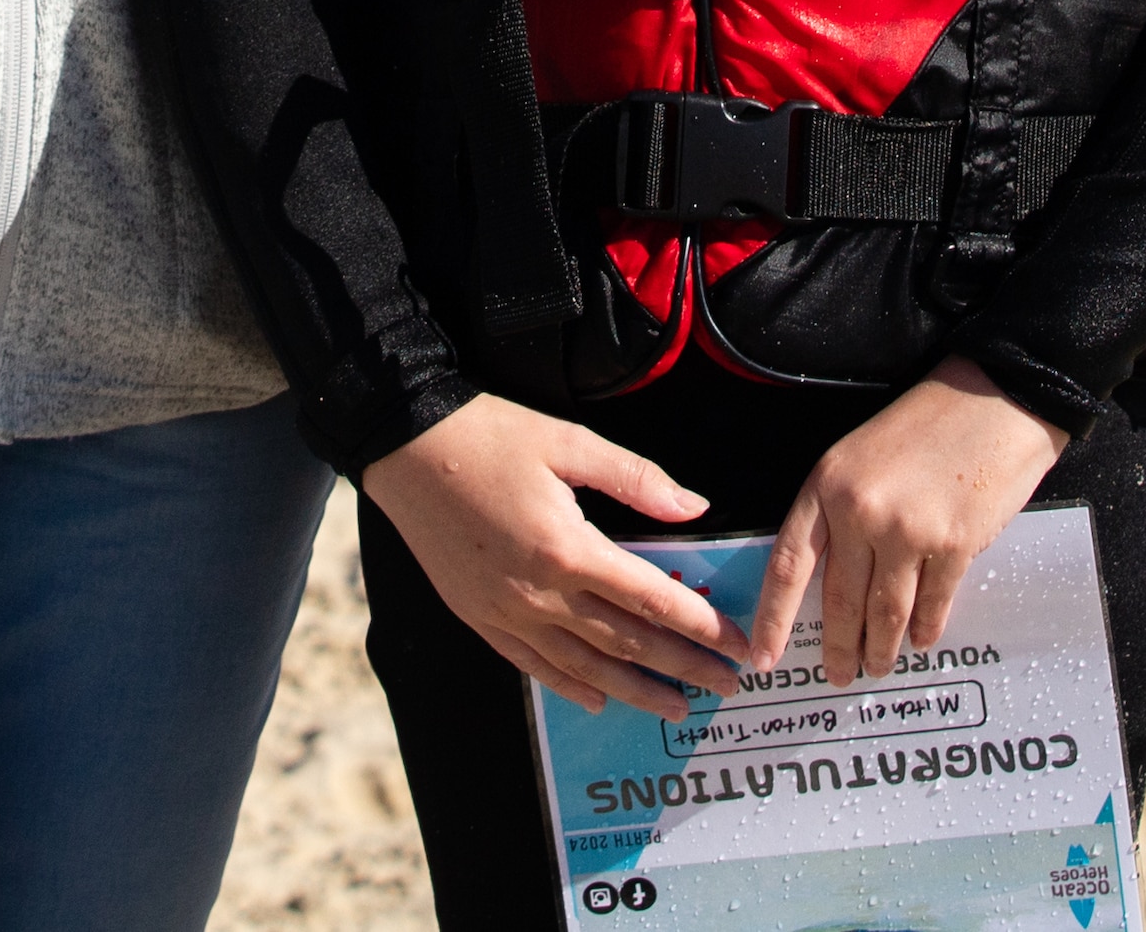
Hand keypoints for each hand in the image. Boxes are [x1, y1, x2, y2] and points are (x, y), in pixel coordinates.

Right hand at [358, 397, 750, 714]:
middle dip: (685, 668)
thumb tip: (693, 505)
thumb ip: (635, 478)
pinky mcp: (478, 616)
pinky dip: (570, 686)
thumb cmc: (487, 437)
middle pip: (629, 643)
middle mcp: (540, 593)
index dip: (704, 627)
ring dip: (636, 691)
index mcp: (569, 549)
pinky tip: (597, 699)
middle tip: (728, 687)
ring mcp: (506, 612)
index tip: (741, 646)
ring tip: (677, 708)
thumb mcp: (568, 442)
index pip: (654, 600)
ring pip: (585, 667)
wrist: (405, 448)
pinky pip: (532, 664)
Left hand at [748, 357, 1070, 684]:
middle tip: (838, 675)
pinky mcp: (953, 544)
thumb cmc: (927, 425)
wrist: (996, 398)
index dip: (773, 619)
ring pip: (884, 612)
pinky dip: (925, 629)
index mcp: (827, 484)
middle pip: (838, 600)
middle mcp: (860, 510)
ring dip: (881, 648)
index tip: (762, 657)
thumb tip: (827, 578)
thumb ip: (839, 512)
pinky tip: (920, 641)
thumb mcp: (859, 456)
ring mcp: (907, 530)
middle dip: (837, 647)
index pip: (787, 565)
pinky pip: (932, 605)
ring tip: (878, 666)